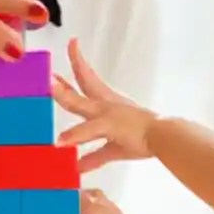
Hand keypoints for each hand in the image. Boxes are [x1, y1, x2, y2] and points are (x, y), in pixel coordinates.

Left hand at [51, 39, 158, 172]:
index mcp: (107, 104)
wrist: (165, 137)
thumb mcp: (113, 149)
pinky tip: (61, 141)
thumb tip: (78, 169)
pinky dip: (76, 135)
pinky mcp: (111, 124)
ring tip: (49, 86)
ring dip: (64, 95)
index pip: (88, 80)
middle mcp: (105, 105)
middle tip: (48, 66)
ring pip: (80, 103)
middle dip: (64, 75)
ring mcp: (107, 113)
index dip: (78, 63)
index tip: (71, 45)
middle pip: (81, 85)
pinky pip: (91, 129)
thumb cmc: (145, 138)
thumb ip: (93, 158)